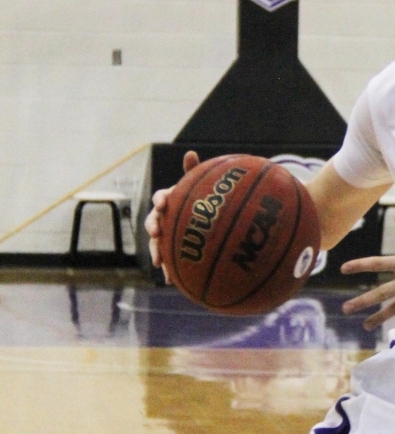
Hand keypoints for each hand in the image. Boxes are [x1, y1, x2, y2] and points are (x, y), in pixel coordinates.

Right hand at [145, 150, 198, 280]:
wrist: (201, 222)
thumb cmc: (197, 202)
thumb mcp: (197, 188)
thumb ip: (193, 173)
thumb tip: (190, 152)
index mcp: (169, 202)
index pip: (161, 198)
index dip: (161, 200)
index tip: (165, 203)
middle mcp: (163, 218)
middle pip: (153, 222)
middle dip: (154, 227)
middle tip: (157, 232)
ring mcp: (165, 236)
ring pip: (157, 244)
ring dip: (157, 252)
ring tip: (159, 262)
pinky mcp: (171, 251)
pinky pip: (168, 261)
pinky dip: (168, 270)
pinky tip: (170, 281)